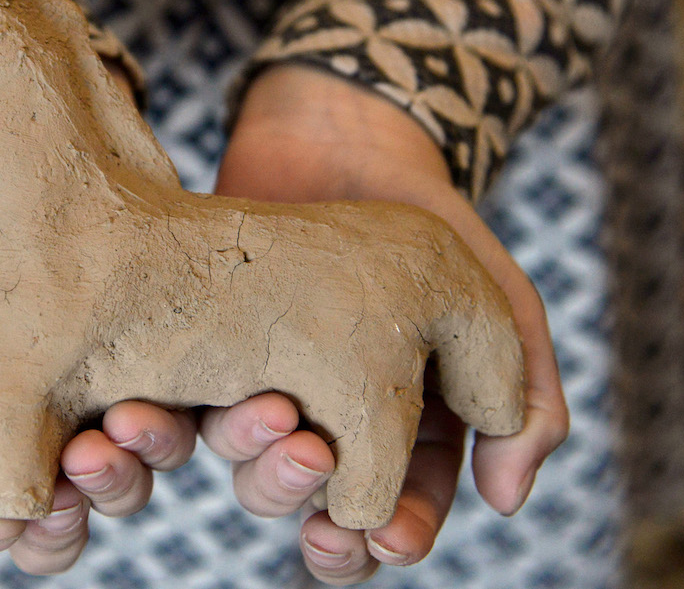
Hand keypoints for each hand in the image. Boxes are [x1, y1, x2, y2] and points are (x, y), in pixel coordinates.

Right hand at [0, 64, 196, 574]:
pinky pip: (217, 411)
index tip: (7, 512)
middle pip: (70, 514)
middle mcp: (48, 423)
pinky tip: (257, 407)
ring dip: (146, 461)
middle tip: (88, 465)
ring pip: (145, 470)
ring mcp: (116, 389)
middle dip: (82, 507)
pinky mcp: (177, 351)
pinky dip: (237, 426)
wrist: (13, 125)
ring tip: (140, 418)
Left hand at [206, 64, 569, 584]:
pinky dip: (168, 430)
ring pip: (250, 468)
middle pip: (318, 505)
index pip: (402, 509)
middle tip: (319, 513)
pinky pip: (181, 417)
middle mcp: (329, 425)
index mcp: (403, 430)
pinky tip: (158, 416)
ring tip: (268, 414)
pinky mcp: (202, 361)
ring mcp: (263, 393)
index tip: (387, 539)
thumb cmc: (423, 223)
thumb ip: (525, 392)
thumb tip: (508, 500)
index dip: (398, 533)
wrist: (337, 145)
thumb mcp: (493, 299)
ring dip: (255, 467)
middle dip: (321, 522)